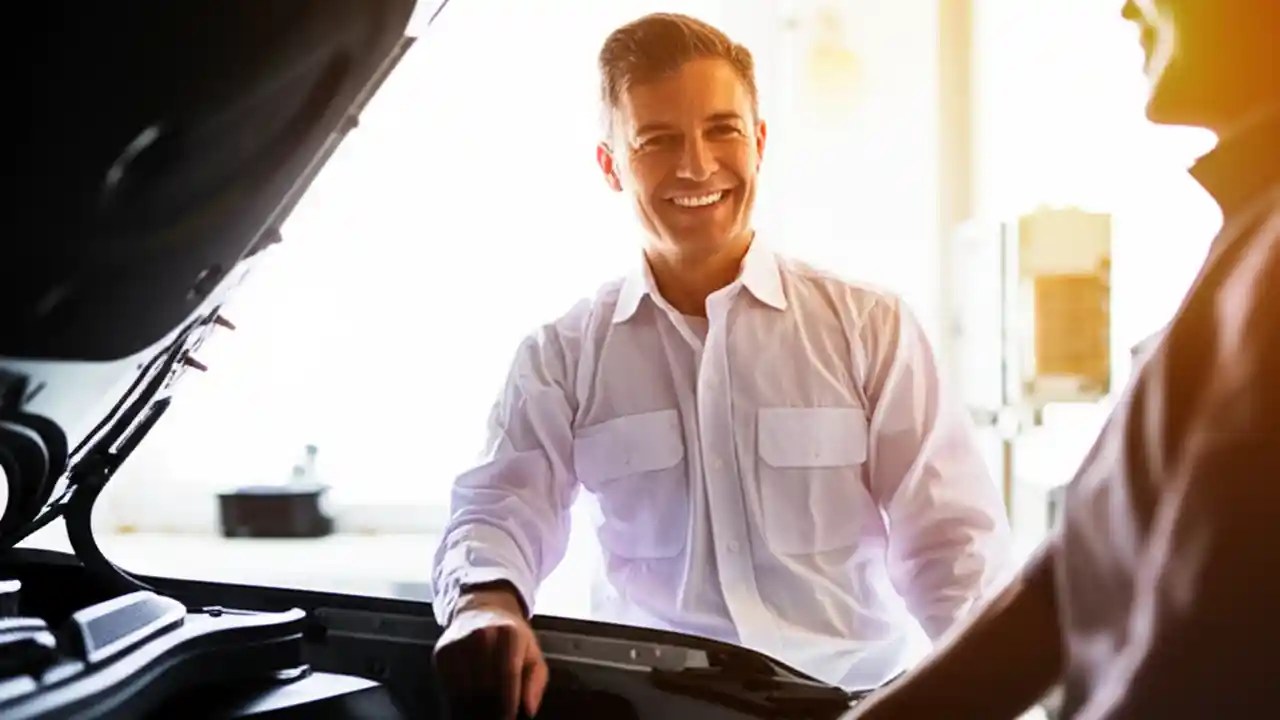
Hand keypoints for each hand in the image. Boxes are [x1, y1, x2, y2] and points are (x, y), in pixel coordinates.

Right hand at [433, 587, 547, 718]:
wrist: (482, 610)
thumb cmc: (513, 638)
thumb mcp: (533, 654)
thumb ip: (535, 683)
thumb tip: (528, 712)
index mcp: (509, 636)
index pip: (506, 681)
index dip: (507, 708)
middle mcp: (481, 636)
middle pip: (483, 690)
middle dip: (490, 714)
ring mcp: (458, 644)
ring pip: (463, 693)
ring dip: (471, 712)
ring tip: (480, 715)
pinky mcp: (441, 653)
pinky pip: (448, 690)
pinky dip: (457, 705)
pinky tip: (467, 709)